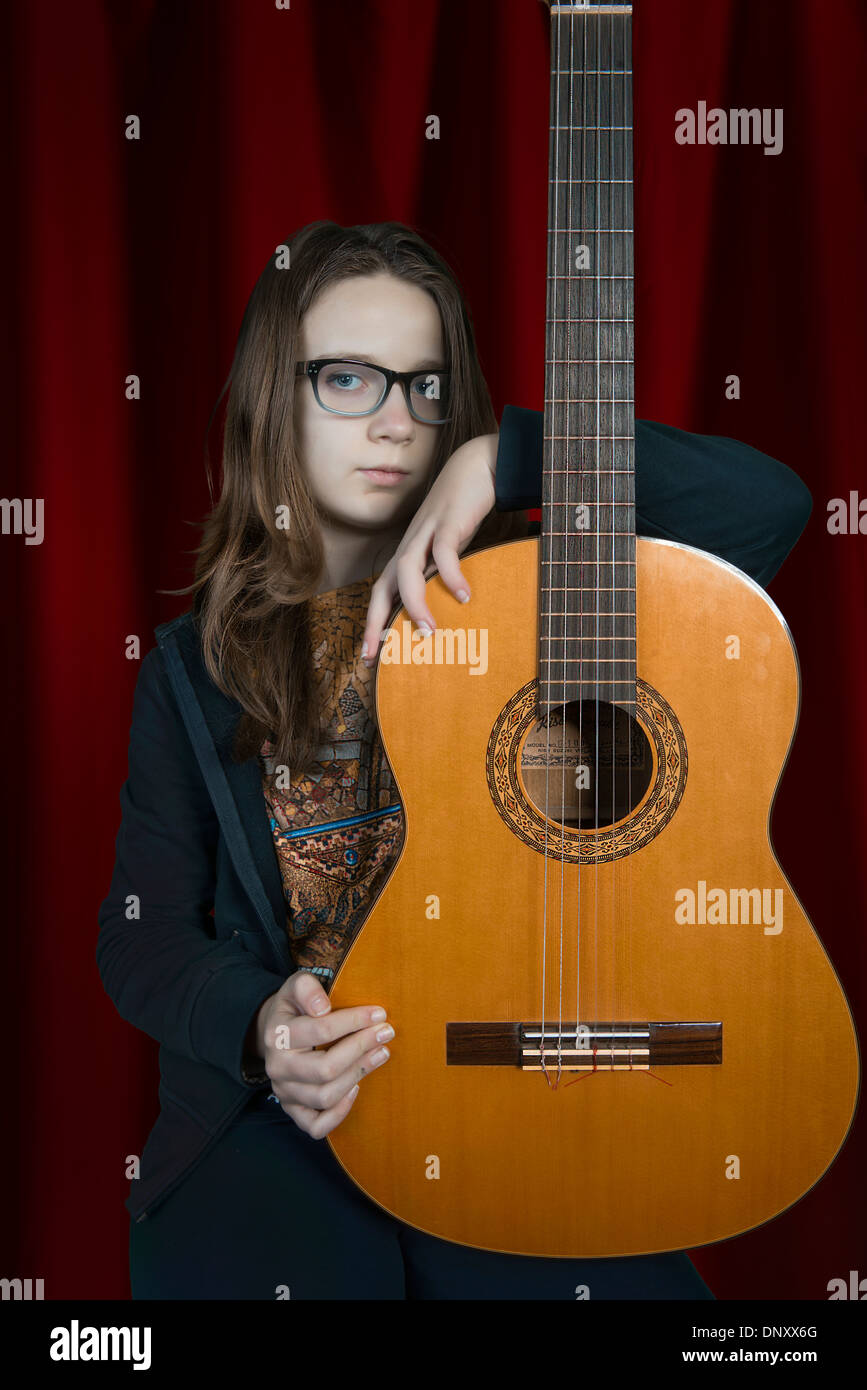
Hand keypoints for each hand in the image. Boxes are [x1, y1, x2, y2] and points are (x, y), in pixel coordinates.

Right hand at [253, 971, 393, 1138]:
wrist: (275, 1033)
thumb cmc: (294, 1008)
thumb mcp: (295, 987)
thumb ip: (307, 988)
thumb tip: (323, 1006)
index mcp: (277, 1035)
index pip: (321, 1030)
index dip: (354, 1020)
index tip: (379, 1013)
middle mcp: (278, 1068)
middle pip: (326, 1068)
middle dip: (361, 1048)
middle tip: (386, 1033)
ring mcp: (284, 1092)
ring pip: (325, 1096)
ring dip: (358, 1074)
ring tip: (380, 1054)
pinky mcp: (293, 1110)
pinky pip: (315, 1126)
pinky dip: (339, 1114)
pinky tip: (356, 1089)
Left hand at [361, 432, 497, 666]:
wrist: (476, 465)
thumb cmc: (462, 511)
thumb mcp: (449, 547)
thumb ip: (443, 573)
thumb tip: (447, 606)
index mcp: (409, 554)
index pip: (381, 593)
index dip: (372, 624)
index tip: (369, 654)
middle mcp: (411, 545)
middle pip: (383, 586)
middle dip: (375, 621)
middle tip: (377, 653)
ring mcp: (427, 532)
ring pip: (407, 571)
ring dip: (415, 604)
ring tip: (430, 631)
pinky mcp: (449, 521)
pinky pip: (445, 551)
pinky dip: (452, 575)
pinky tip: (464, 596)